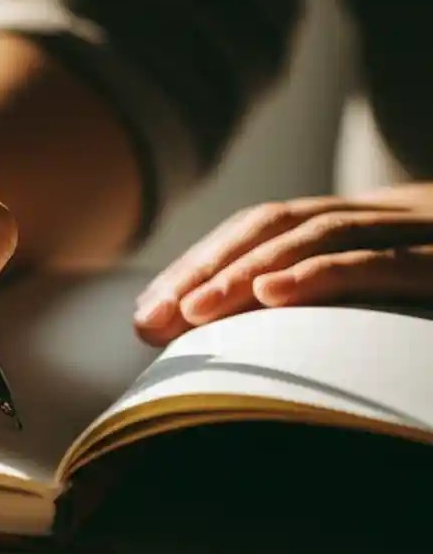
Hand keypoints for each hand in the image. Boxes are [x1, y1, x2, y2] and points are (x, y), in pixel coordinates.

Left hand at [134, 184, 432, 345]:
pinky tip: (271, 295)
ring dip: (245, 272)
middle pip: (274, 226)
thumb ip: (323, 301)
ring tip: (192, 311)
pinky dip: (318, 274)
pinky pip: (376, 262)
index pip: (262, 229)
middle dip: (205, 268)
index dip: (201, 262)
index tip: (149, 309)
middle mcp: (384, 215)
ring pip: (315, 236)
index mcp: (362, 222)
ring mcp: (416, 232)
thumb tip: (224, 338)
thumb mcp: (393, 297)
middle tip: (151, 318)